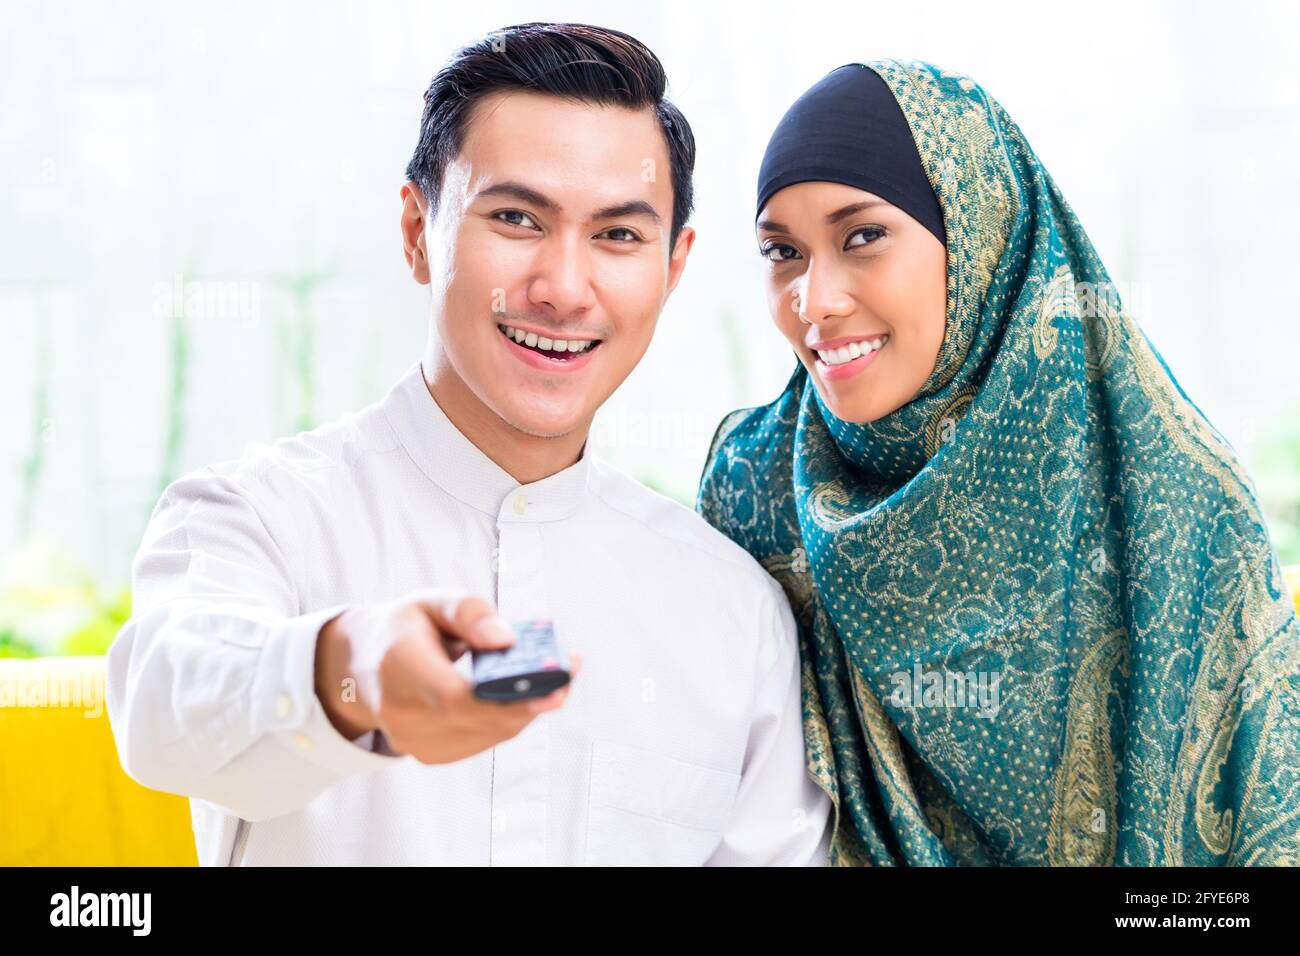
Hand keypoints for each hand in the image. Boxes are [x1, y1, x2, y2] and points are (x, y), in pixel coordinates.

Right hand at [314, 589, 581, 762]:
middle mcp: (402, 714)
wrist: (365, 666)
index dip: (505, 696)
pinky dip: (510, 719)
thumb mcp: (431, 602)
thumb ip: (469, 613)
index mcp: (398, 668)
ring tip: (557, 678)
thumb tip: (507, 639)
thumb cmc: (404, 629)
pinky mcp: (432, 754)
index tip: (551, 684)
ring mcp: (414, 742)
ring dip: (528, 708)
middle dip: (531, 698)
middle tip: (569, 672)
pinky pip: (483, 740)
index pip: (454, 696)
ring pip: (488, 733)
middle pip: (480, 719)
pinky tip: (527, 696)